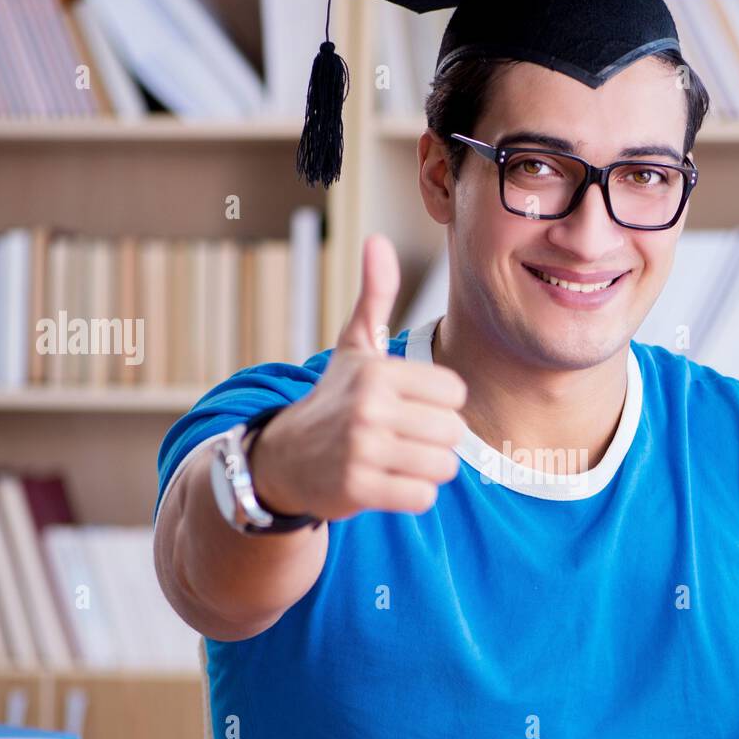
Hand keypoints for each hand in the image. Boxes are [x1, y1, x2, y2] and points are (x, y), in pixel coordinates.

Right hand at [251, 234, 466, 520]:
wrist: (283, 459)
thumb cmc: (332, 400)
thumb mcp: (353, 348)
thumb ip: (375, 298)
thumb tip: (377, 241)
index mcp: (377, 372)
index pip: (455, 393)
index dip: (440, 403)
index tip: (411, 405)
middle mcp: (368, 408)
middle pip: (454, 432)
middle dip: (436, 440)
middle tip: (404, 438)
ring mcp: (362, 451)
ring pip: (442, 466)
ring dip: (427, 469)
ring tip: (397, 459)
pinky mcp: (358, 490)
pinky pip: (422, 497)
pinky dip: (412, 495)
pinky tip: (388, 483)